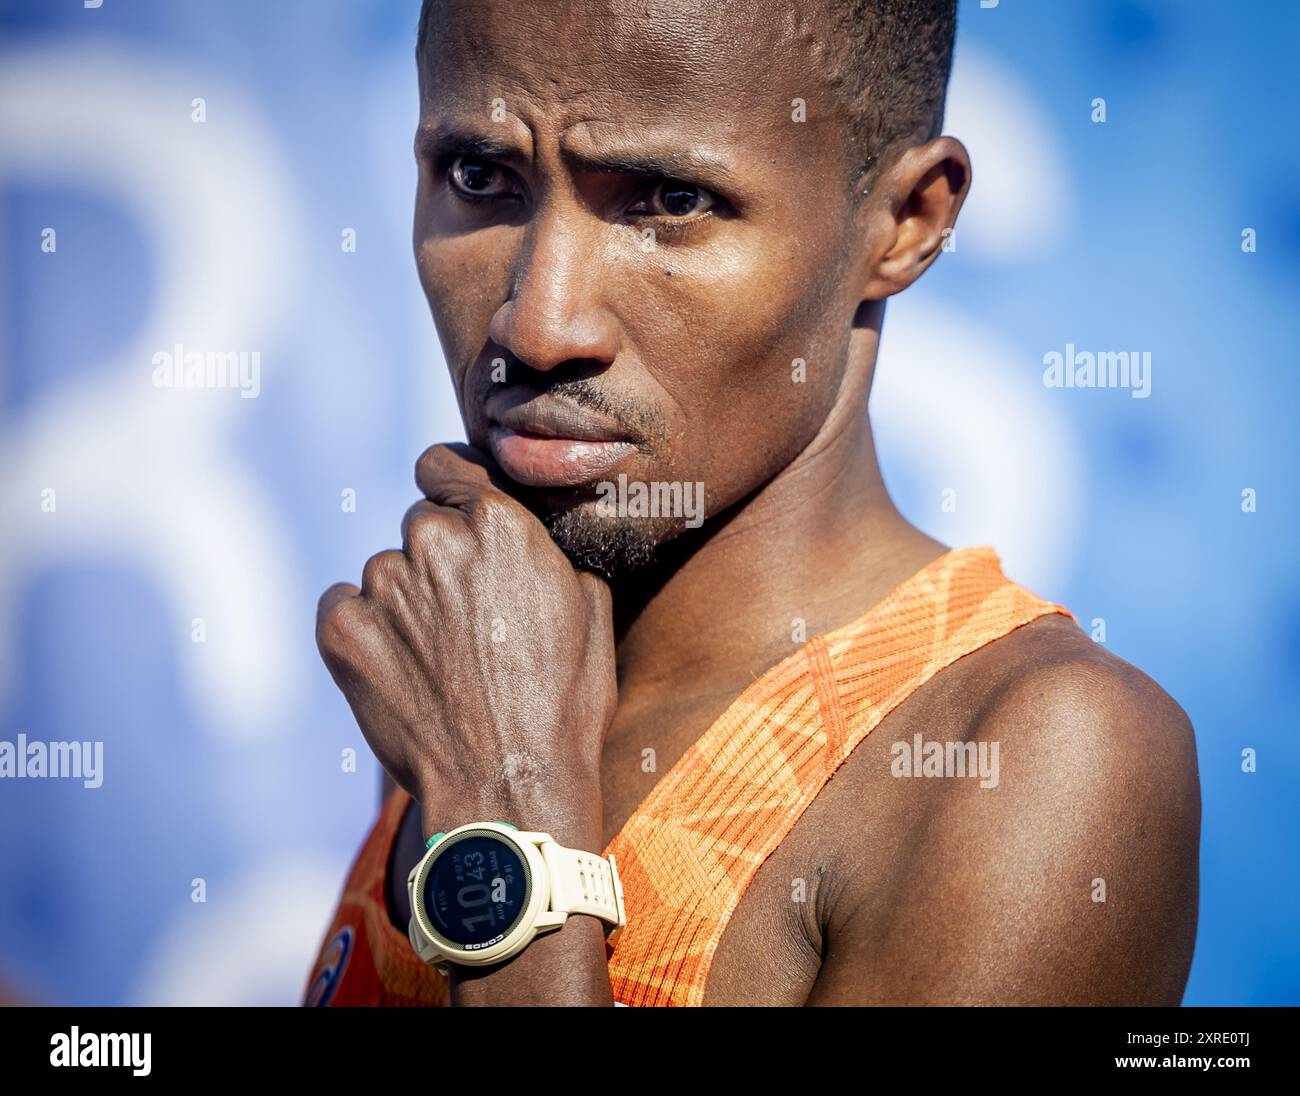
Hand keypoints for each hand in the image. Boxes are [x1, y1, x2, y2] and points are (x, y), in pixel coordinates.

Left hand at [315, 443, 616, 838]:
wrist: (509, 787)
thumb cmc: (564, 704)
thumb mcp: (592, 610)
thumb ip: (551, 551)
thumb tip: (532, 538)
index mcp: (499, 523)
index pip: (445, 464)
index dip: (451, 486)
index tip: (453, 509)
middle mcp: (434, 540)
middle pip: (420, 524)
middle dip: (439, 558)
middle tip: (467, 617)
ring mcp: (382, 586)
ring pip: (386, 571)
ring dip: (407, 600)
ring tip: (441, 660)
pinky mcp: (343, 632)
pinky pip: (344, 607)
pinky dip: (365, 630)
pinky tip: (401, 669)